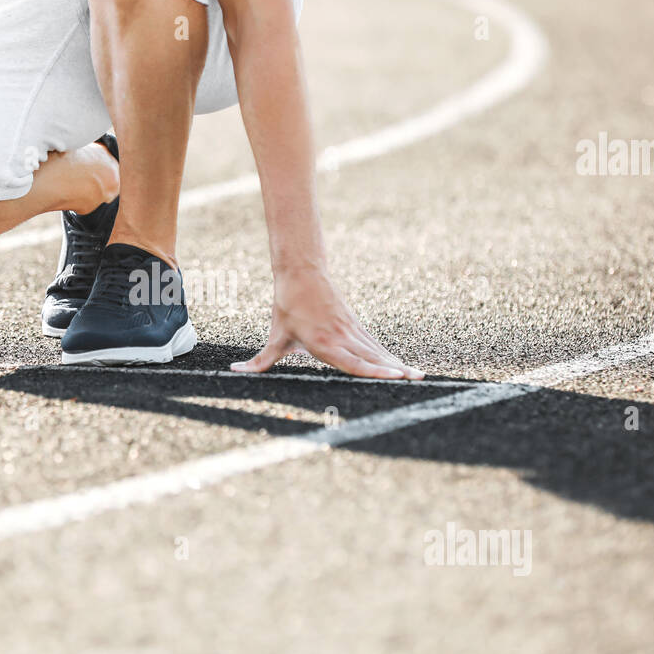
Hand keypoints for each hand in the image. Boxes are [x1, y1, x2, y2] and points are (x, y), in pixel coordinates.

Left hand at [233, 265, 422, 379]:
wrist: (301, 273)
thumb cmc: (287, 307)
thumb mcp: (275, 336)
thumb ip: (259, 361)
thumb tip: (235, 372)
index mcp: (323, 342)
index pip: (352, 361)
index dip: (373, 371)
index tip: (392, 376)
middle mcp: (341, 337)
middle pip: (372, 357)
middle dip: (394, 370)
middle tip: (416, 379)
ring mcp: (351, 330)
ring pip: (377, 350)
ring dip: (397, 363)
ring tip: (417, 375)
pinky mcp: (355, 325)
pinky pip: (374, 344)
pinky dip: (388, 355)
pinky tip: (401, 365)